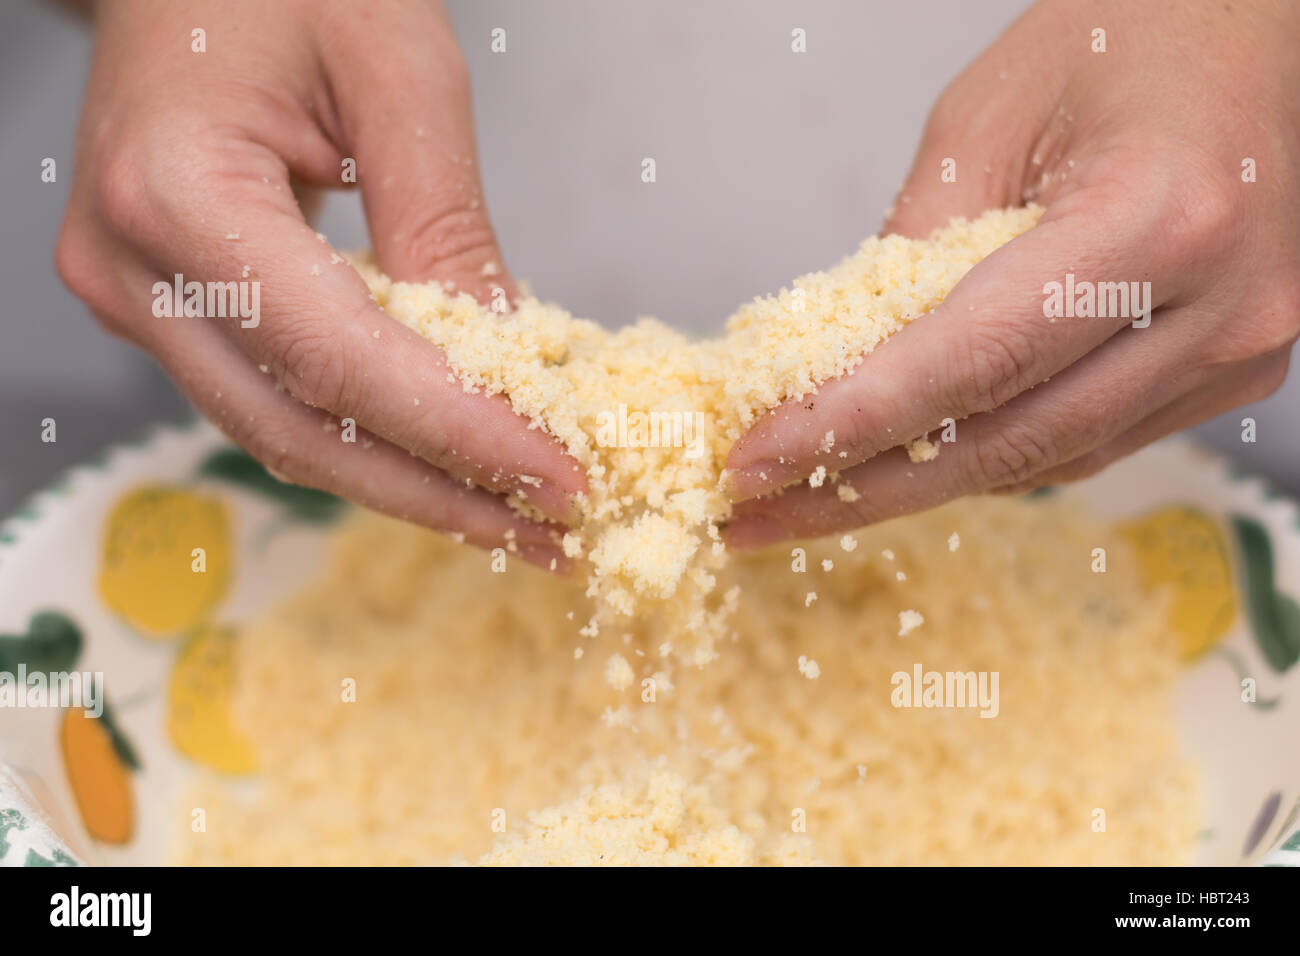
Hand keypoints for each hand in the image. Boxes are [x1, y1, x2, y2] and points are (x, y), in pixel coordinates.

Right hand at [56, 0, 583, 569]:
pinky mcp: (168, 307)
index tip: (558, 479)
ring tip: (516, 514)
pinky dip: (367, 437)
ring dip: (408, 484)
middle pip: (300, 430)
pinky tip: (447, 459)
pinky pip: (274, 398)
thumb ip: (446, 225)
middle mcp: (134, 268)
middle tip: (552, 532)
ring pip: (282, 435)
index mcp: (175, 192)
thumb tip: (506, 360)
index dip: (458, 434)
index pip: (337, 360)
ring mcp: (138, 297)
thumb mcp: (398, 73)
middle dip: (440, 493)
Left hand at [724, 0, 1299, 547]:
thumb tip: (838, 364)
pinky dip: (986, 455)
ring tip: (810, 491)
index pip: (974, 360)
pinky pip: (1081, 444)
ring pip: (1042, 460)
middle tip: (760, 513)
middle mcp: (1218, 308)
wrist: (1258, 35)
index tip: (756, 462)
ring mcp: (1233, 355)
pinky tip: (909, 457)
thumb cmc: (1132, 35)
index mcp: (1160, 219)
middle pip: (1007, 441)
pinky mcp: (1227, 376)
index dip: (851, 424)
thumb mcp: (984, 115)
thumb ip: (912, 246)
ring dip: (916, 484)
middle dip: (863, 488)